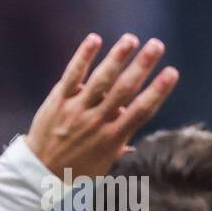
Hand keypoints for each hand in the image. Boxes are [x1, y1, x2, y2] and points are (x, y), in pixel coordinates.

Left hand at [26, 33, 177, 177]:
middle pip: (124, 89)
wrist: (40, 171)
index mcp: (114, 138)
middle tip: (157, 45)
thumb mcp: (106, 166)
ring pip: (101, 79)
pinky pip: (72, 75)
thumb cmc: (78, 170)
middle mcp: (98, 121)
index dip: (158, 90)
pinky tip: (95, 39)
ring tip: (131, 39)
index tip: (172, 73)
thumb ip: (122, 151)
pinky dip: (83, 57)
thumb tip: (137, 146)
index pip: (142, 110)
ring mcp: (77, 109)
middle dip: (142, 65)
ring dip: (117, 57)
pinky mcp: (58, 100)